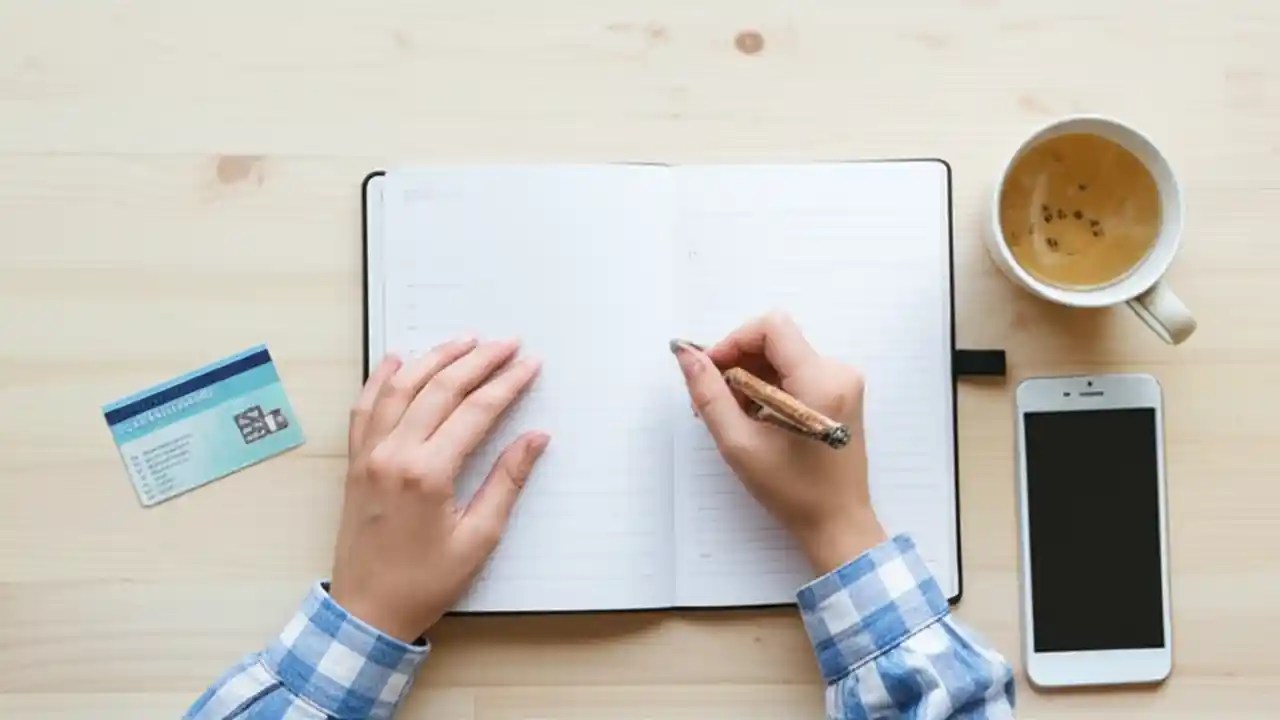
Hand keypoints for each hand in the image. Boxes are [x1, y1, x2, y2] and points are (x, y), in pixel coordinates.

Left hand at [330, 337, 548, 641]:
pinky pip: (365, 407)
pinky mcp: (356, 462)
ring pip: (401, 387)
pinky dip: (381, 378)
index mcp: (428, 473)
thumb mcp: (478, 538)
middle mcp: (394, 454)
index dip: (507, 384)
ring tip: (464, 341)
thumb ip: (507, 481)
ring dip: (434, 358)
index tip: (529, 365)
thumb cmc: (424, 583)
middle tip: (506, 344)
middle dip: (478, 361)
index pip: (476, 411)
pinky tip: (397, 360)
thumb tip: (535, 438)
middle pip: (440, 388)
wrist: (366, 611)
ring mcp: (369, 454)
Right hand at [673, 313, 885, 574]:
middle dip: (738, 364)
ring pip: (783, 357)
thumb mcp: (740, 443)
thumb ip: (709, 394)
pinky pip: (796, 373)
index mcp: (820, 381)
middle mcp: (838, 372)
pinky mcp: (841, 394)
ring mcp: (844, 382)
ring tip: (732, 415)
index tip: (711, 372)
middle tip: (712, 401)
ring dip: (751, 377)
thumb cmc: (791, 491)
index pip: (772, 327)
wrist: (837, 523)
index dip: (734, 341)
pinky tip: (755, 418)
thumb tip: (684, 353)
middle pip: (776, 341)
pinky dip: (769, 387)